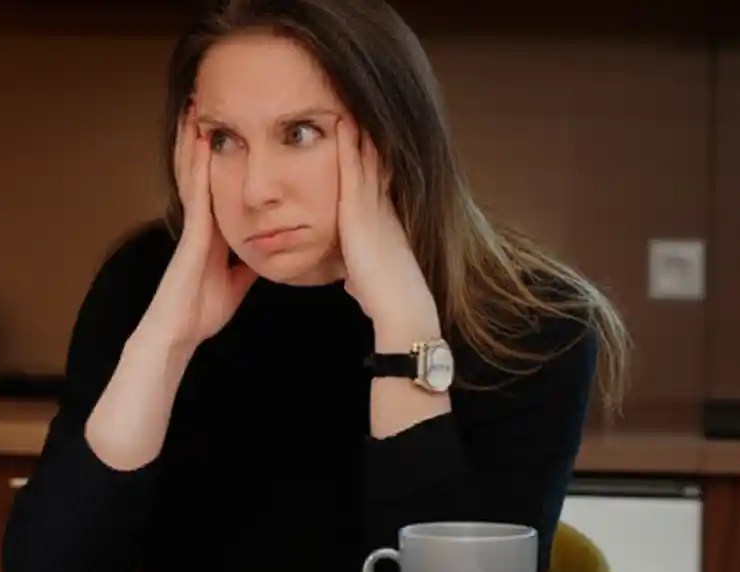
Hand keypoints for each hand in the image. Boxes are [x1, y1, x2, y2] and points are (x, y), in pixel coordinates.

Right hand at [138, 104, 257, 352]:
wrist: (180, 331)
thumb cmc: (201, 311)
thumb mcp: (236, 282)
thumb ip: (246, 265)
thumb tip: (266, 255)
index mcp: (211, 231)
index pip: (215, 184)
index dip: (218, 157)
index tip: (225, 129)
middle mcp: (199, 221)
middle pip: (199, 169)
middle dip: (201, 138)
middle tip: (204, 102)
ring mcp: (193, 224)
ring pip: (193, 171)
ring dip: (194, 139)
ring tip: (197, 108)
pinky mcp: (192, 231)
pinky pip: (197, 191)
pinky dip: (199, 165)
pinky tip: (204, 142)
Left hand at [335, 116, 440, 350]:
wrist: (399, 305)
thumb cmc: (382, 298)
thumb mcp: (367, 279)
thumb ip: (358, 273)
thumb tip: (351, 281)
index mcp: (384, 220)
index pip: (376, 179)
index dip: (371, 154)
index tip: (364, 131)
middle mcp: (383, 206)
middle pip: (374, 159)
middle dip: (367, 132)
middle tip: (360, 101)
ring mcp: (373, 206)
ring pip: (366, 157)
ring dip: (358, 128)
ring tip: (349, 98)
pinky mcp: (360, 211)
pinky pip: (352, 169)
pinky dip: (347, 144)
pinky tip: (341, 121)